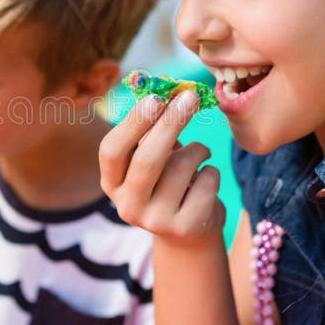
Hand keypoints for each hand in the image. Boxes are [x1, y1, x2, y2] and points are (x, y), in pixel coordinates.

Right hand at [99, 91, 224, 247]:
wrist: (188, 233)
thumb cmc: (168, 182)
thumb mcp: (153, 160)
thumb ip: (153, 132)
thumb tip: (171, 91)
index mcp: (112, 183)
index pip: (112, 150)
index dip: (133, 123)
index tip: (156, 98)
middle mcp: (127, 206)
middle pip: (147, 159)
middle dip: (171, 122)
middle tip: (190, 96)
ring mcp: (155, 222)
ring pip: (182, 167)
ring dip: (199, 149)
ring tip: (201, 152)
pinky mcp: (185, 228)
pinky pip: (206, 182)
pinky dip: (213, 171)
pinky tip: (206, 179)